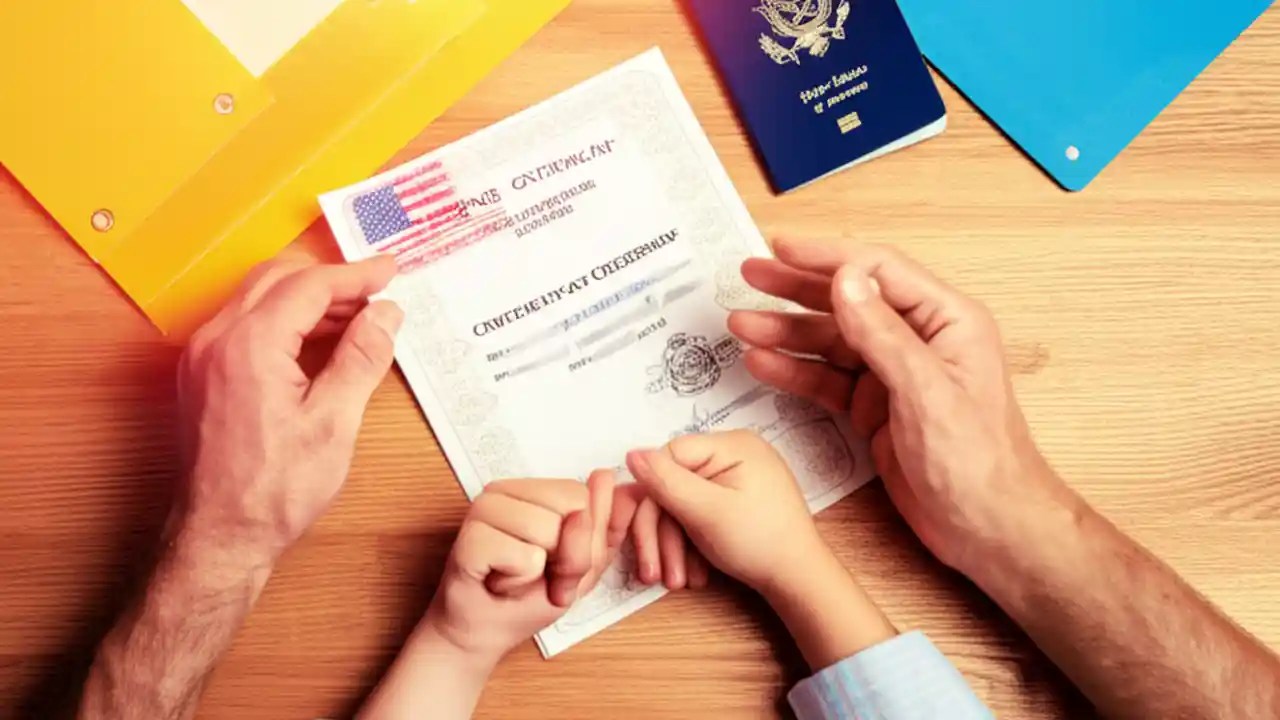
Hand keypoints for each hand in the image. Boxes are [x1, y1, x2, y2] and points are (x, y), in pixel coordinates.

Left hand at [177, 255, 402, 561]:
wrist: (219, 536)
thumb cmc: (274, 490)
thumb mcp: (333, 423)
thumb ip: (361, 358)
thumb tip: (385, 314)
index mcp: (249, 345)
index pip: (310, 285)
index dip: (355, 275)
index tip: (390, 271)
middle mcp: (216, 339)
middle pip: (278, 278)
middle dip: (331, 279)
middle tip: (377, 290)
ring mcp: (202, 355)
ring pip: (258, 297)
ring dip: (307, 298)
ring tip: (356, 316)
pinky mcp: (200, 373)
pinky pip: (243, 322)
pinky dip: (283, 318)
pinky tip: (316, 340)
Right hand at [424, 471, 617, 663]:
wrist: (483, 634)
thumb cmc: (529, 598)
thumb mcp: (584, 564)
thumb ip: (603, 524)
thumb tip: (609, 478)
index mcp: (528, 489)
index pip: (582, 494)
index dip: (581, 538)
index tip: (556, 561)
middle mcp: (502, 491)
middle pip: (572, 509)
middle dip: (566, 556)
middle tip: (536, 572)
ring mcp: (482, 510)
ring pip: (549, 531)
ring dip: (540, 571)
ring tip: (515, 577)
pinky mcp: (470, 538)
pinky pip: (526, 557)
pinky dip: (520, 581)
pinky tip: (498, 583)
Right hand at [624, 431, 827, 595]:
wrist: (799, 582)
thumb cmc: (760, 543)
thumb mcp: (707, 512)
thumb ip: (666, 481)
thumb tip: (631, 453)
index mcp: (731, 445)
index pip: (669, 456)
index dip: (650, 495)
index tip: (640, 534)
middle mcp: (734, 454)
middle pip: (674, 484)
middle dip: (661, 533)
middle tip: (655, 573)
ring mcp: (736, 478)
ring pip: (683, 505)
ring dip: (673, 546)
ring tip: (678, 582)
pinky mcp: (736, 501)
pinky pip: (699, 514)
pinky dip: (690, 545)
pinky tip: (694, 573)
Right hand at [729, 239, 1075, 577]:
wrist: (988, 530)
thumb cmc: (979, 465)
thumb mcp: (927, 393)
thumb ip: (883, 334)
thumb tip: (846, 279)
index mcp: (947, 322)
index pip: (879, 271)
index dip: (827, 258)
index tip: (782, 248)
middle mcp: (919, 341)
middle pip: (848, 301)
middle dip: (796, 288)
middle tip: (749, 276)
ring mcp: (894, 375)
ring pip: (830, 342)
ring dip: (786, 333)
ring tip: (740, 325)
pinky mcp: (875, 408)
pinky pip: (827, 381)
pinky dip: (794, 371)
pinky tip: (763, 362)